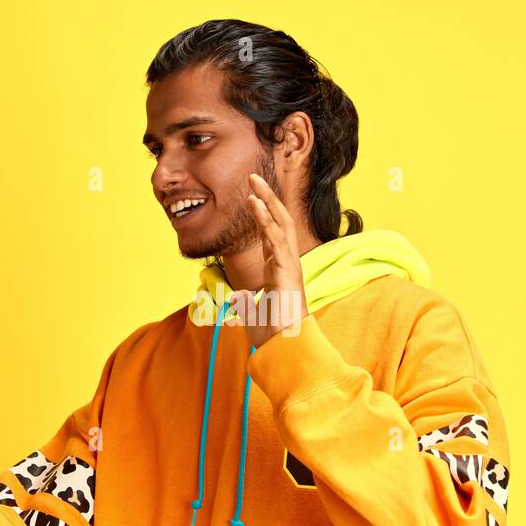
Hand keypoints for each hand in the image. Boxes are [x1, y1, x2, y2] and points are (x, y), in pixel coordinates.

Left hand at [226, 172, 308, 348]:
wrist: (285, 348)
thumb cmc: (273, 334)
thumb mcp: (252, 314)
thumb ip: (245, 302)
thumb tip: (235, 297)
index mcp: (279, 270)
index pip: (272, 235)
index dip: (262, 214)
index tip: (251, 196)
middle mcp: (287, 263)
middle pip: (279, 221)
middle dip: (268, 198)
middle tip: (253, 177)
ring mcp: (290, 265)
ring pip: (281, 223)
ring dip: (267, 200)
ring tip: (254, 181)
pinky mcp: (288, 270)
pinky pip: (276, 238)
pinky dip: (266, 218)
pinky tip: (255, 203)